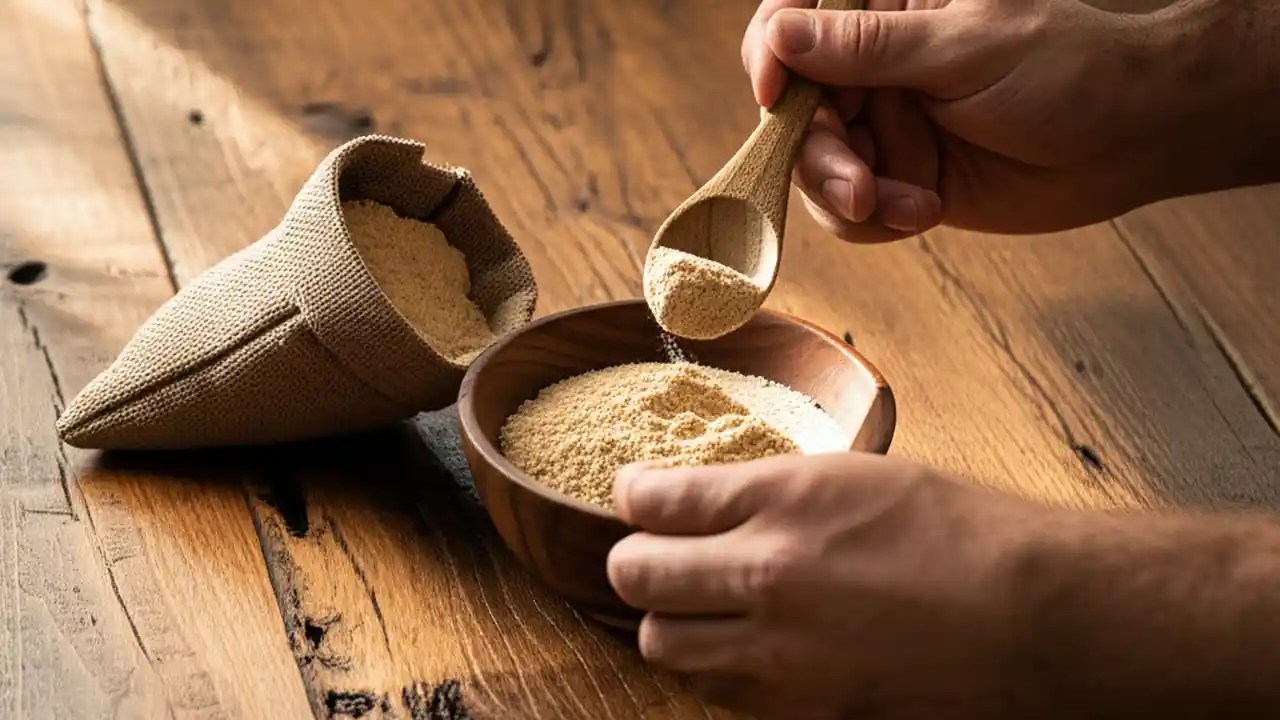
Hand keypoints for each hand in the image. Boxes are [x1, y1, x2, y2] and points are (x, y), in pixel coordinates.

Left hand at [606, 452, 1043, 717]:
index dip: (635, 495)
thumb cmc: (962, 533)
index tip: (637, 496)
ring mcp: (780, 655)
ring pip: (663, 645)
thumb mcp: (859, 477)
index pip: (656, 500)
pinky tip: (748, 646)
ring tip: (701, 603)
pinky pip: (718, 694)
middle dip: (634, 559)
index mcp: (785, 502)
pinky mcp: (800, 712)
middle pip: (636, 575)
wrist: (1034, 620)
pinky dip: (717, 669)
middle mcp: (768, 577)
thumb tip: (704, 498)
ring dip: (670, 619)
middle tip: (653, 551)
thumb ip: (770, 490)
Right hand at [741, 0, 1270, 241]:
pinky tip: (922, 212)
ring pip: (815, 166)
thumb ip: (868, 47)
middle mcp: (874, 65)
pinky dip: (873, 221)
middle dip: (819, 155)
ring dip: (849, 197)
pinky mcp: (897, 176)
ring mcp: (883, 123)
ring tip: (908, 205)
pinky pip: (847, 210)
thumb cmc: (1068, 71)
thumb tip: (781, 38)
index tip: (772, 94)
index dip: (770, 55)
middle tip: (859, 190)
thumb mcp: (964, 50)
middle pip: (795, 108)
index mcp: (889, 8)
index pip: (793, 19)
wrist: (1130, 142)